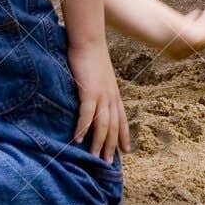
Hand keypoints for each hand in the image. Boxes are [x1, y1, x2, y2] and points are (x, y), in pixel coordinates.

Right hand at [67, 41, 129, 162]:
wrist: (89, 40)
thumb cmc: (91, 56)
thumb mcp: (99, 76)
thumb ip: (98, 89)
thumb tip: (93, 99)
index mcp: (114, 94)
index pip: (122, 119)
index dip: (124, 136)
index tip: (126, 151)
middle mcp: (111, 97)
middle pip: (114, 126)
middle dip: (112, 146)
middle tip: (108, 164)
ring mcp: (102, 95)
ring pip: (103, 125)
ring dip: (99, 143)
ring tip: (95, 158)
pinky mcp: (89, 91)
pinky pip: (87, 115)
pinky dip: (84, 128)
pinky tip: (78, 140)